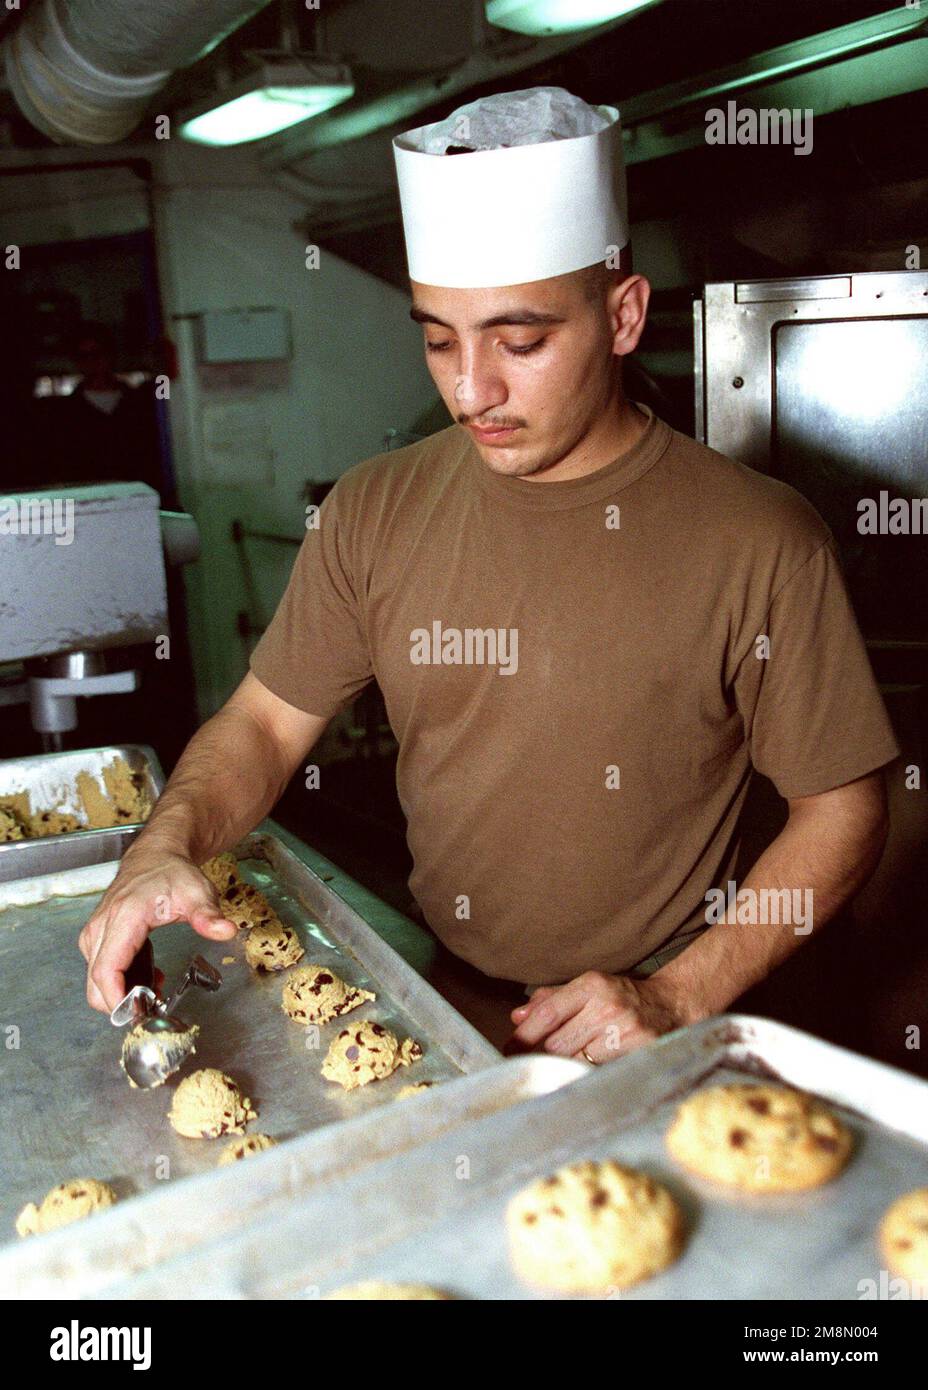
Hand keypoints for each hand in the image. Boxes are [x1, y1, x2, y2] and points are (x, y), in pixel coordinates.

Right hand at [78, 850, 236, 1013]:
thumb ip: (209, 915)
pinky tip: (148, 975)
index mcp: (124, 918)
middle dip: (121, 1004)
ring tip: (156, 987)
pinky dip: (121, 982)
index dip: (118, 1000)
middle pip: (95, 983)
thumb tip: (226, 931)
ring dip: (122, 994)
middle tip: (154, 1007)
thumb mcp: (197, 892)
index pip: (106, 970)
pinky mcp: (96, 938)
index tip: (140, 1015)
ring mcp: (94, 933)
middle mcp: (101, 927)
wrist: (155, 856)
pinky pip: (101, 970)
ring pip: (95, 980)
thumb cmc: (172, 873)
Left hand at [508, 970, 687, 1063]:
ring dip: (564, 1065)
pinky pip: (598, 1070)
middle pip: (557, 1042)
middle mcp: (607, 1005)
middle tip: (532, 1061)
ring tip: (563, 1063)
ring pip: (576, 1059)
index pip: (548, 1014)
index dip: (524, 1036)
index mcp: (591, 985)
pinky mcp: (637, 1051)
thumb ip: (551, 1001)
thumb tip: (517, 1017)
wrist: (672, 1005)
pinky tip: (587, 1067)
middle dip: (541, 1055)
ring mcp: (624, 1030)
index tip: (509, 1049)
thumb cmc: (622, 997)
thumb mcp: (588, 988)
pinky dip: (587, 1072)